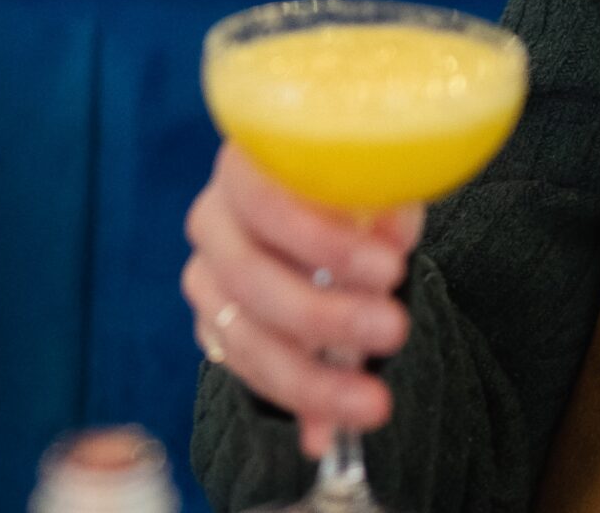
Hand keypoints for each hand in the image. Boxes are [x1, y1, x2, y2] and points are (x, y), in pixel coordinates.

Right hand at [182, 144, 422, 457]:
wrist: (322, 217)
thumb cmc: (348, 195)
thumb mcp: (374, 187)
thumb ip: (381, 207)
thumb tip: (390, 233)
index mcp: (244, 170)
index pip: (262, 201)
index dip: (320, 239)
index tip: (390, 268)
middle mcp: (212, 221)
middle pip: (246, 275)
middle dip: (321, 315)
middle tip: (393, 330)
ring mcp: (206, 277)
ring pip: (238, 335)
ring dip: (307, 377)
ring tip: (371, 402)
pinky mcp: (214, 326)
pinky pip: (243, 370)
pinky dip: (291, 401)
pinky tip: (328, 428)